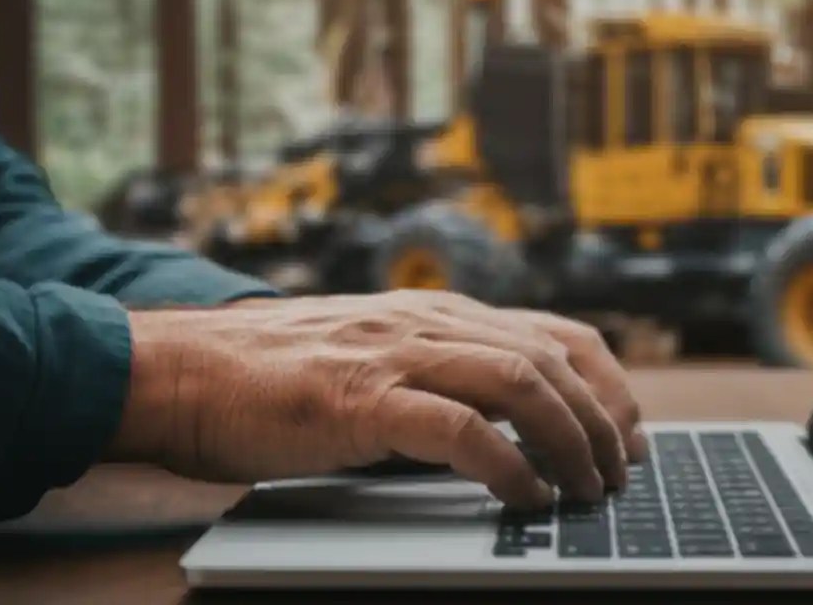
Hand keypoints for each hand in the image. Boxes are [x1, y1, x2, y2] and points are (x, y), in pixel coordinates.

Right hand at [108, 290, 644, 507]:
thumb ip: (437, 372)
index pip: (555, 332)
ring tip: (584, 489)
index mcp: (438, 313)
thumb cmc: (276, 376)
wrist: (184, 371)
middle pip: (551, 359)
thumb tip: (506, 425)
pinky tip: (524, 497)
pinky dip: (507, 466)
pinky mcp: (363, 399)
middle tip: (618, 473)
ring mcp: (397, 355)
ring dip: (569, 441)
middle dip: (601, 421)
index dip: (607, 382)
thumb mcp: (376, 356)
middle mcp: (429, 323)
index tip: (628, 429)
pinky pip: (460, 429)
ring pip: (520, 383)